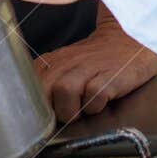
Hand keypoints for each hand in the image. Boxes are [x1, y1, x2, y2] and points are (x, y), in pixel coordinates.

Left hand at [34, 11, 156, 121]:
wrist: (129, 40)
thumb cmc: (95, 62)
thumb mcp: (64, 68)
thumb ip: (46, 85)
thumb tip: (33, 115)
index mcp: (50, 63)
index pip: (28, 91)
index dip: (35, 110)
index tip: (45, 117)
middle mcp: (65, 63)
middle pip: (42, 92)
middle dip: (52, 112)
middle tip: (66, 115)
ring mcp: (87, 68)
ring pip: (64, 92)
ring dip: (73, 110)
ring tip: (84, 109)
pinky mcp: (109, 76)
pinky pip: (94, 98)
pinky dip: (96, 107)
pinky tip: (101, 102)